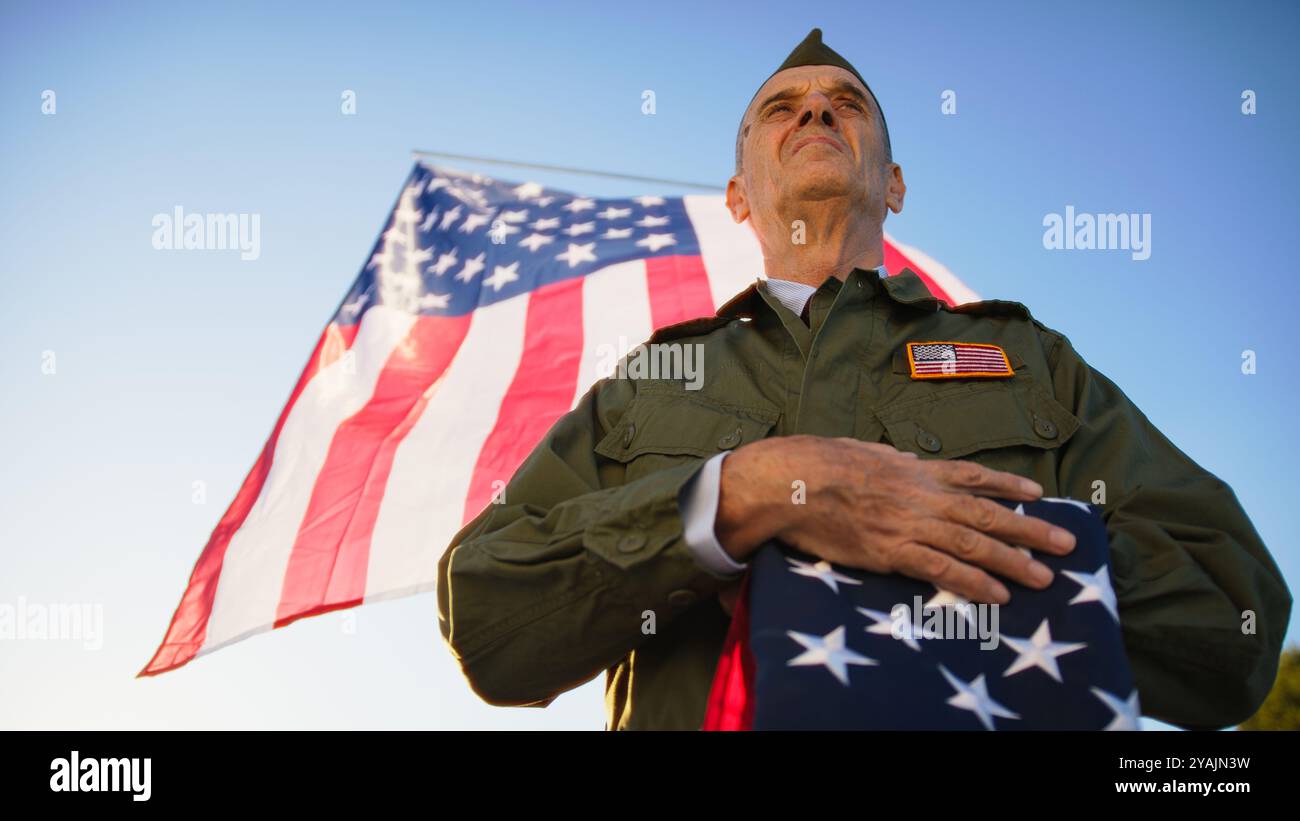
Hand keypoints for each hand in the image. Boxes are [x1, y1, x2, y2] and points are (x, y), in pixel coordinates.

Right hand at [714, 436, 1076, 603]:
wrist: (789, 482)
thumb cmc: (816, 463)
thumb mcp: (862, 451)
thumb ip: (891, 461)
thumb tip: (906, 461)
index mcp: (913, 470)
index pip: (971, 475)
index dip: (1007, 485)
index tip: (1037, 493)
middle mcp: (921, 495)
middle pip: (986, 512)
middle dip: (1029, 529)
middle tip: (1064, 543)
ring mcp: (909, 523)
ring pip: (973, 542)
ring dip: (1012, 561)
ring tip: (1044, 578)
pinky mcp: (891, 551)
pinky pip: (941, 568)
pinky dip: (972, 582)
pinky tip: (997, 595)